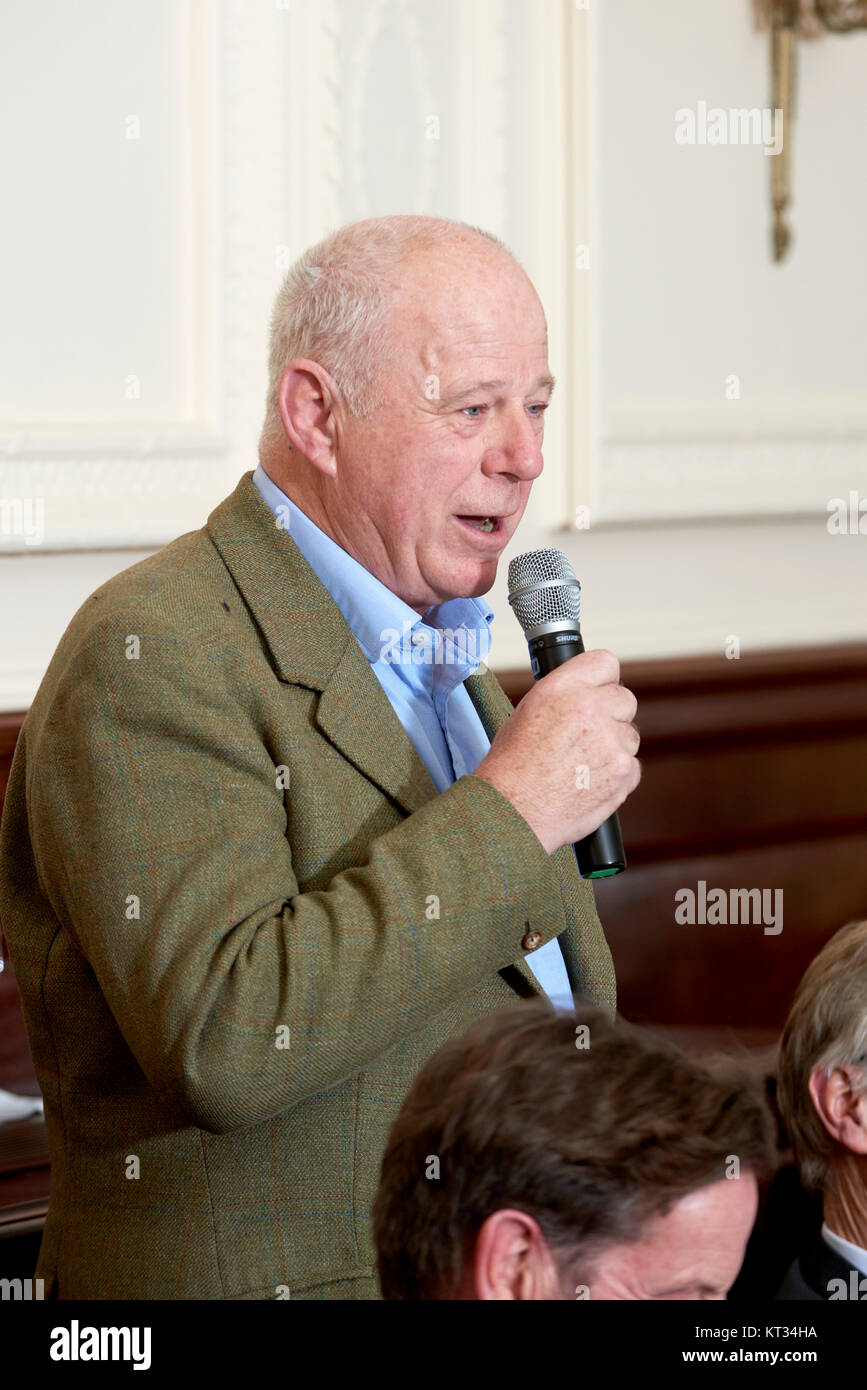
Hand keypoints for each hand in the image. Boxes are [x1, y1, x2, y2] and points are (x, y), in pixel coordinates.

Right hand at [473, 650, 640, 854]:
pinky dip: (616, 774)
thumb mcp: (526, 713)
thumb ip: (563, 696)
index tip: (600, 688)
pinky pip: (632, 765)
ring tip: (581, 765)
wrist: (513, 812)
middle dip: (611, 714)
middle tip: (587, 735)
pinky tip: (588, 781)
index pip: (606, 662)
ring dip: (613, 746)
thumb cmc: (511, 769)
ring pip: (629, 735)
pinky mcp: (624, 771)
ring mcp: (612, 741)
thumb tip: (586, 692)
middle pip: (624, 698)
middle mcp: (590, 709)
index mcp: (562, 689)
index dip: (603, 678)